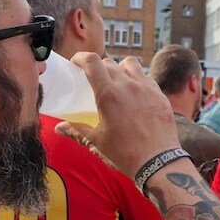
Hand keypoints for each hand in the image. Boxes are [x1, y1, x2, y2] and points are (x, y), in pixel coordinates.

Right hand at [56, 53, 179, 178]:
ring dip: (120, 68)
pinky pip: (146, 78)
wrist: (158, 162)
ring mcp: (146, 88)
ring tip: (117, 81)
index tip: (76, 62)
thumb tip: (59, 128)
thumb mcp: (97, 141)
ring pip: (131, 64)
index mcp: (108, 94)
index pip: (92, 62)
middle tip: (94, 79)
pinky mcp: (160, 94)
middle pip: (109, 63)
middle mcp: (128, 85)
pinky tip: (136, 94)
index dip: (81, 58)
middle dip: (99, 67)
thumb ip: (76, 131)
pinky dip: (138, 80)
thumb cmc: (125, 153)